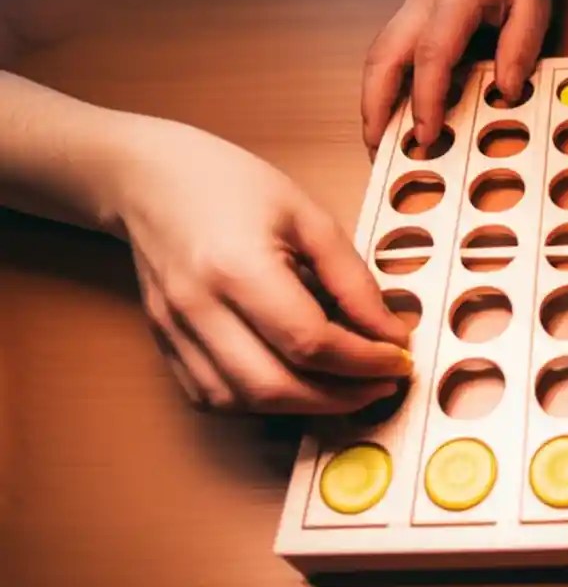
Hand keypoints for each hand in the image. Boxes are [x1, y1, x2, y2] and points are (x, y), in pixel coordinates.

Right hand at [105, 115, 413, 412]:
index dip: (364, 361)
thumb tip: (391, 334)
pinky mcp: (164, 344)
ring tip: (348, 389)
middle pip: (275, 386)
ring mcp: (174, 330)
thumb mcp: (308, 216)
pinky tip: (297, 385)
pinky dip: (261, 403)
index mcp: (237, 267)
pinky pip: (213, 397)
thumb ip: (352, 280)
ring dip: (303, 408)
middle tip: (382, 386)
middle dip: (340, 397)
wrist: (148, 178)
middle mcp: (198, 308)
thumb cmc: (232, 185)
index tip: (399, 359)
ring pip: (242, 402)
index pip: (310, 341)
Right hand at [361, 0, 550, 153]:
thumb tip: (505, 91)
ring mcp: (410, 9)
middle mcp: (421, 4)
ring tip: (379, 140)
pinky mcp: (410, 17)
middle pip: (381, 56)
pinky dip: (384, 88)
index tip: (425, 135)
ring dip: (372, 100)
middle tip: (377, 148)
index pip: (431, 53)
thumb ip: (521, 43)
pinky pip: (389, 54)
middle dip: (374, 106)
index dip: (425, 99)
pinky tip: (392, 115)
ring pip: (377, 56)